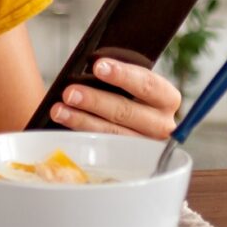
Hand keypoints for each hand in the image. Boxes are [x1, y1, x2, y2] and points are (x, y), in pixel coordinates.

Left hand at [49, 56, 182, 139]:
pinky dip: (81, 135)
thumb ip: (120, 76)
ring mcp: (146, 146)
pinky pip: (103, 149)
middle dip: (95, 100)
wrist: (133, 123)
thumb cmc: (130, 95)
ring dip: (82, 120)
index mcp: (167, 99)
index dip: (123, 75)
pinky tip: (65, 125)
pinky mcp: (129, 160)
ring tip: (59, 110)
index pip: (149, 85)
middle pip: (127, 112)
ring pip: (112, 134)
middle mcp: (162, 125)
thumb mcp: (132, 84)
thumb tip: (93, 66)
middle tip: (70, 92)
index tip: (98, 66)